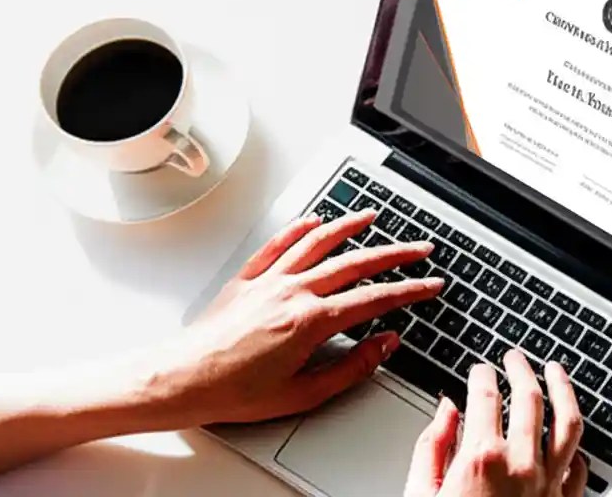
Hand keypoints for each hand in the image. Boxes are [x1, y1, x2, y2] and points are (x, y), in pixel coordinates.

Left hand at [140, 210, 443, 426]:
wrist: (181, 380)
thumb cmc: (233, 392)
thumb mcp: (304, 394)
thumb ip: (352, 367)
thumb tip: (384, 345)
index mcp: (311, 321)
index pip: (375, 299)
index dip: (410, 290)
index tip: (431, 284)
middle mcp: (293, 292)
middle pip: (356, 262)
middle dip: (395, 254)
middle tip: (419, 248)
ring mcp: (269, 281)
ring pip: (318, 242)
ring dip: (350, 226)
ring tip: (373, 217)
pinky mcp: (247, 279)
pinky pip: (278, 244)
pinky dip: (299, 228)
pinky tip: (313, 220)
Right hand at [405, 350, 587, 496]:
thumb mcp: (419, 494)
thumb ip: (431, 446)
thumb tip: (445, 411)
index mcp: (481, 458)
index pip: (486, 395)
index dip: (482, 374)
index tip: (480, 369)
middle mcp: (521, 465)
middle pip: (530, 397)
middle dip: (521, 369)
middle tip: (515, 357)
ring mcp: (548, 485)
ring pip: (568, 422)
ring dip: (563, 389)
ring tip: (555, 371)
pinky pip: (581, 467)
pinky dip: (577, 446)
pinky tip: (570, 435)